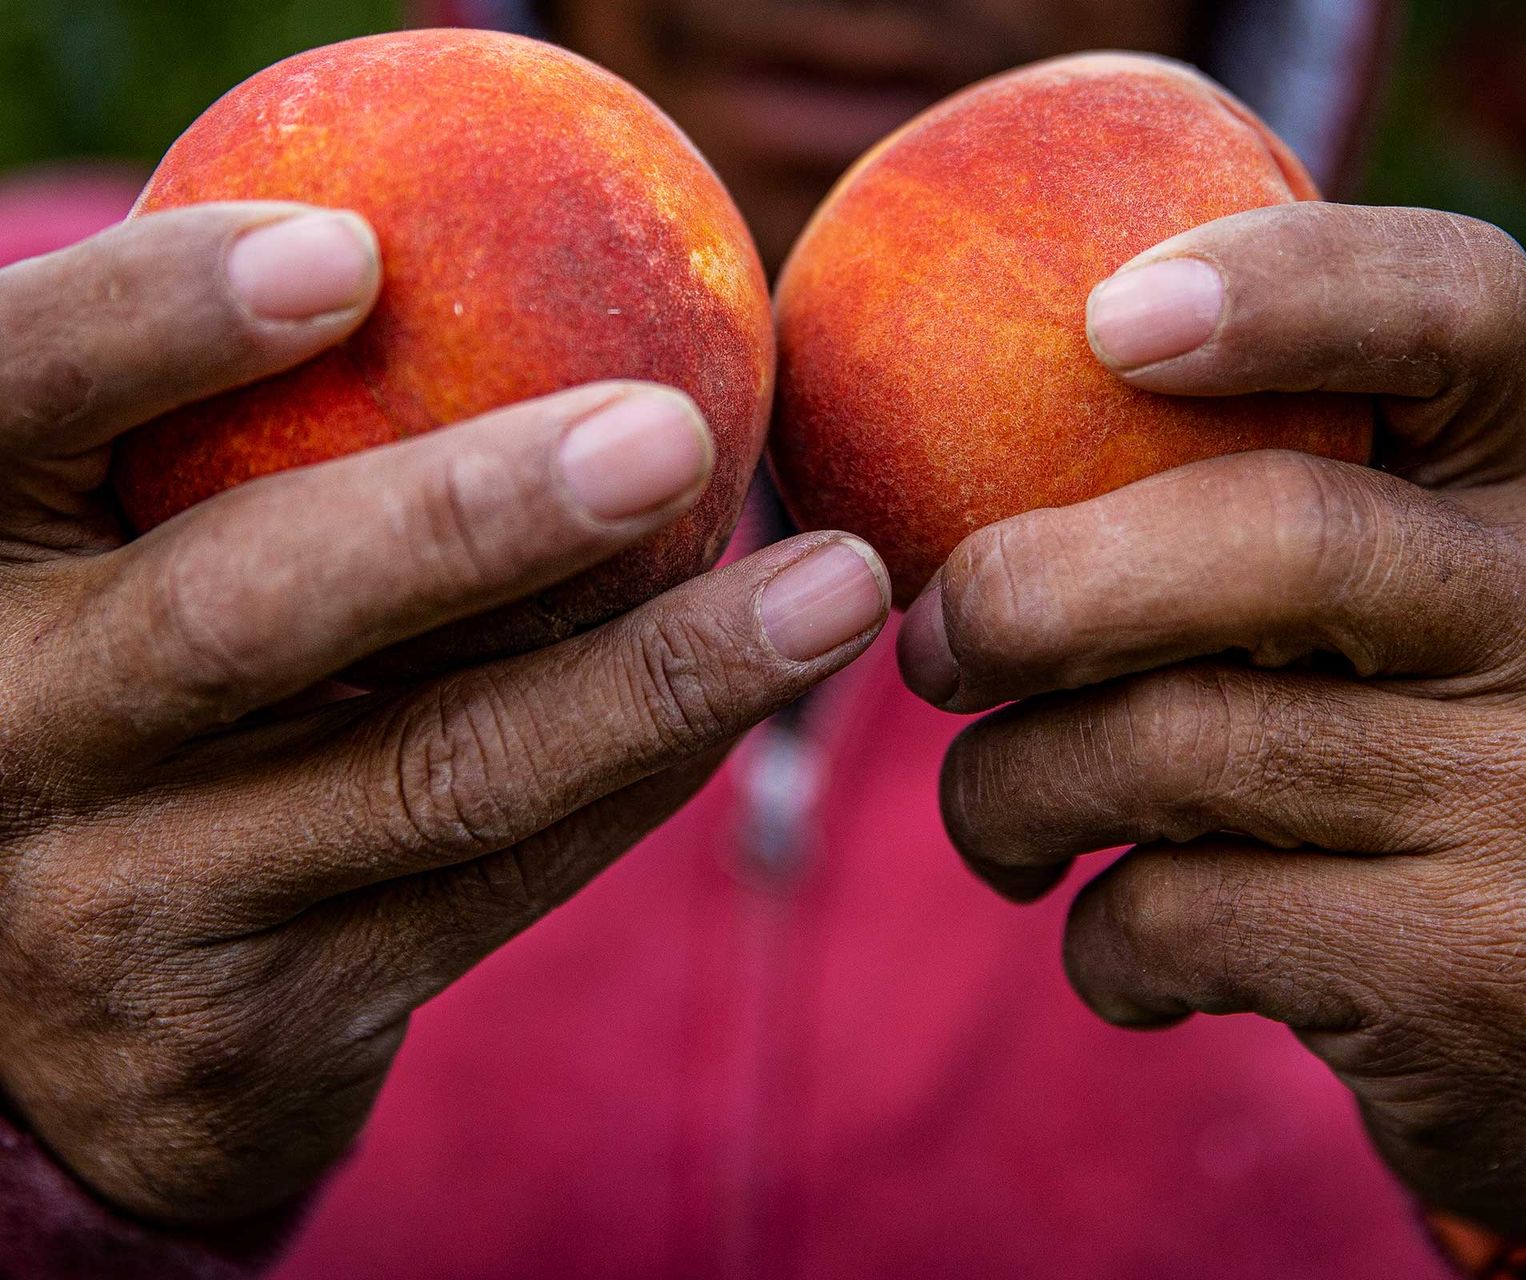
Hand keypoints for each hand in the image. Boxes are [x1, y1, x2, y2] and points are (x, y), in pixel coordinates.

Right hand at [0, 204, 889, 1224]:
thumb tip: (483, 266)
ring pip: (432, 776)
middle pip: (245, 609)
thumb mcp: (116, 550)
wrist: (41, 1017)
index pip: (11, 400)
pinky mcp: (250, 1030)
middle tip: (670, 436)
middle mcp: (12, 734)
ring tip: (835, 587)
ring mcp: (126, 902)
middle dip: (472, 518)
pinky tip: (749, 688)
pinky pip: (497, 882)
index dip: (155, 321)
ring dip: (655, 678)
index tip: (351, 254)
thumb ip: (219, 442)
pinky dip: (641, 771)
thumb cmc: (120, 692)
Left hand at [898, 202, 1525, 1245]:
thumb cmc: (1367, 764)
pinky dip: (1094, 938)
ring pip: (1184, 745)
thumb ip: (1206, 520)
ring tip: (994, 818)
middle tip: (933, 647)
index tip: (1102, 318)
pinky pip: (1187, 917)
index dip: (1282, 281)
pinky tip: (1116, 946)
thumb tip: (912, 498)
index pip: (1456, 305)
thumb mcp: (1340, 615)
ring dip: (1012, 790)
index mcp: (1513, 483)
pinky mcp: (1478, 964)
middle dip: (1036, 593)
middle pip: (1277, 535)